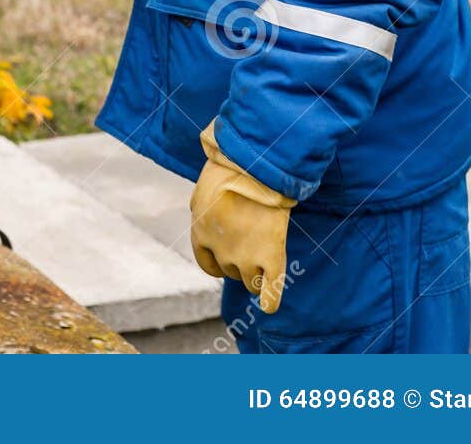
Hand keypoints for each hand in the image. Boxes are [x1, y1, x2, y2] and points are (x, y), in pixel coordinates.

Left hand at [190, 124, 296, 315]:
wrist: (251, 164)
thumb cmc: (228, 169)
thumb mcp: (205, 190)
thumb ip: (206, 213)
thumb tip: (210, 222)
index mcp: (201, 234)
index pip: (209, 265)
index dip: (221, 263)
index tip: (231, 259)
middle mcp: (220, 252)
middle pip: (232, 271)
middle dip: (242, 261)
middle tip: (256, 241)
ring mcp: (245, 257)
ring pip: (250, 281)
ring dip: (257, 274)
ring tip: (268, 257)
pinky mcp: (269, 256)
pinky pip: (270, 289)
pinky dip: (270, 300)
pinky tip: (270, 305)